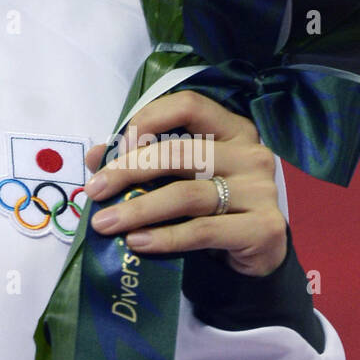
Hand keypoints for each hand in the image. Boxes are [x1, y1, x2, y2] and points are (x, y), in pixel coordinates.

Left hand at [82, 89, 286, 276]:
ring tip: (105, 223)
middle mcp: (251, 153)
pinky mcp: (264, 228)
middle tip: (95, 191)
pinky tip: (137, 242)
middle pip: (181, 152)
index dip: (148, 120)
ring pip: (187, 194)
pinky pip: (202, 230)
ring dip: (139, 209)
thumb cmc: (213, 206)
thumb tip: (95, 156)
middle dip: (129, 170)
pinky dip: (164, 237)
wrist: (256, 254)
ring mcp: (261, 190)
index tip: (117, 148)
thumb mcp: (179, 178)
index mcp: (232, 129)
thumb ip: (143, 162)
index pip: (188, 105)